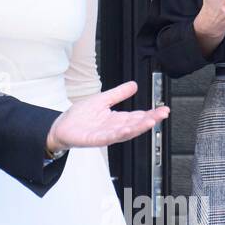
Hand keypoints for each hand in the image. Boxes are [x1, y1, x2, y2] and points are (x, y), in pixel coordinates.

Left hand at [46, 81, 168, 151]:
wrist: (61, 126)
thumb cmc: (79, 116)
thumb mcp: (102, 100)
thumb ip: (118, 94)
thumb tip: (134, 85)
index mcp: (117, 119)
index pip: (138, 116)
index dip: (151, 113)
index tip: (163, 109)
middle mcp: (113, 128)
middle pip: (135, 125)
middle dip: (150, 120)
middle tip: (162, 114)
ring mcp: (105, 135)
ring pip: (125, 132)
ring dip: (138, 128)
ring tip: (149, 122)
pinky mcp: (94, 140)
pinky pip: (107, 137)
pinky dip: (117, 134)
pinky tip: (125, 129)